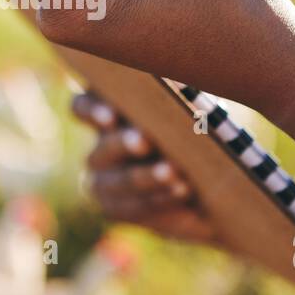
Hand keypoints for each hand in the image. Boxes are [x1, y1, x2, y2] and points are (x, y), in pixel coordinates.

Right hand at [70, 91, 222, 247]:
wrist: (211, 182)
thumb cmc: (196, 130)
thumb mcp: (186, 109)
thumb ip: (175, 98)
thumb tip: (185, 86)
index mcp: (108, 113)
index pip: (82, 107)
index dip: (92, 111)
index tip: (111, 116)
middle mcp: (100, 147)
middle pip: (103, 146)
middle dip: (124, 144)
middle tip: (145, 142)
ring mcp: (104, 180)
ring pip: (118, 181)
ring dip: (146, 177)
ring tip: (174, 175)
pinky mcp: (115, 208)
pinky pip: (132, 208)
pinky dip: (159, 201)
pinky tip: (182, 195)